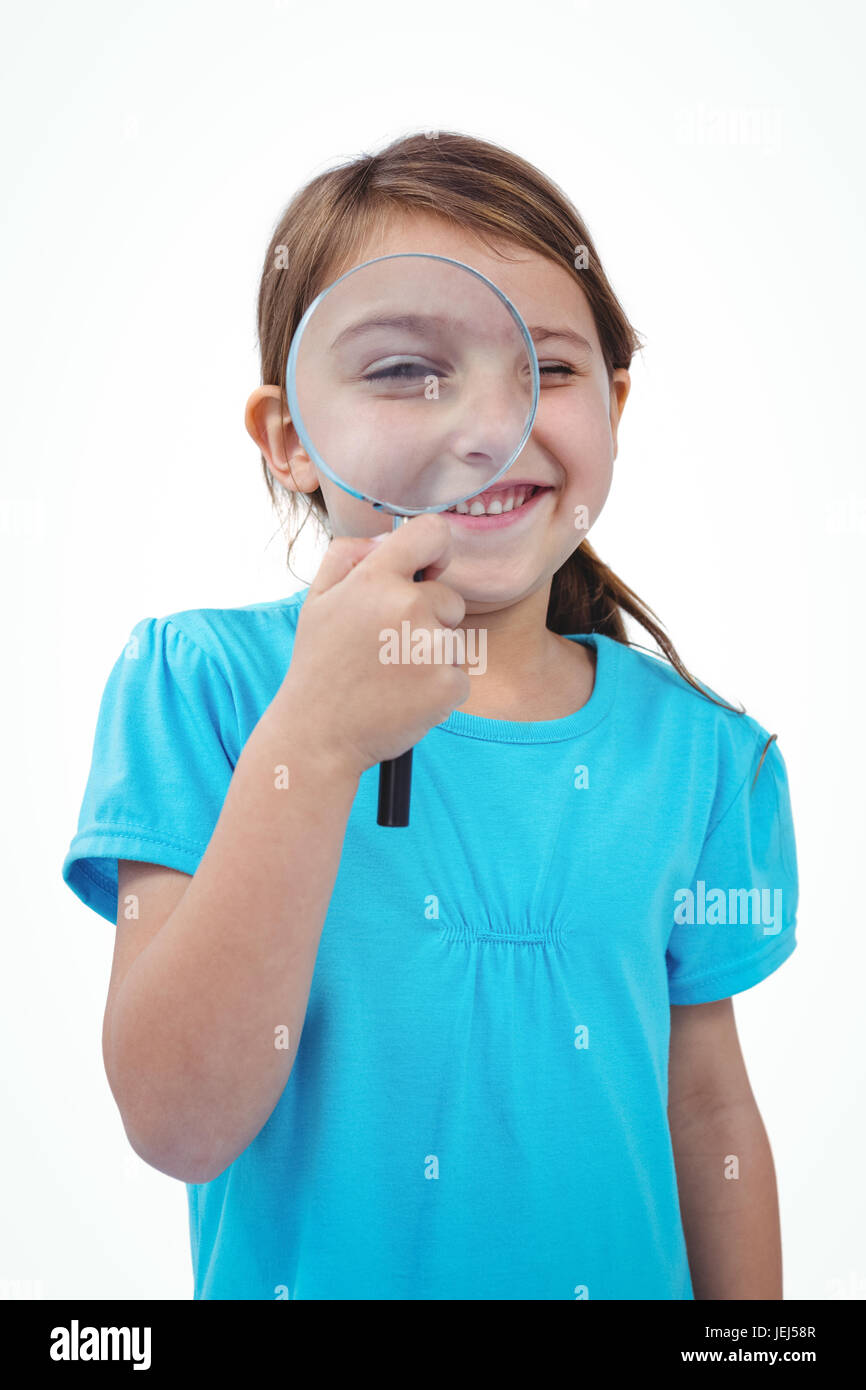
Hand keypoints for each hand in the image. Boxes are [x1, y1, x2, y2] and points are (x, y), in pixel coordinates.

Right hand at [274, 514, 469, 775]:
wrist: (319, 735)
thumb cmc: (320, 665)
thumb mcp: (317, 599)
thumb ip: (348, 555)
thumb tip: (388, 539)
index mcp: (374, 579)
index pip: (432, 532)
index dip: (435, 550)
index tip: (427, 571)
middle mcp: (408, 606)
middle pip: (450, 598)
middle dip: (429, 620)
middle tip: (387, 649)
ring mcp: (432, 647)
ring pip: (454, 641)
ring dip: (432, 657)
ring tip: (391, 677)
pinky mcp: (449, 685)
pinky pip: (459, 676)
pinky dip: (438, 689)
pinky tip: (404, 698)